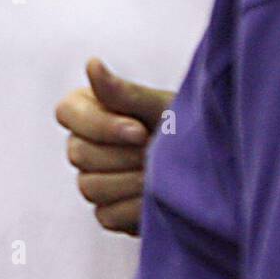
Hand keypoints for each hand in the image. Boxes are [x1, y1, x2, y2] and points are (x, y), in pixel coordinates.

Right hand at [55, 58, 173, 235]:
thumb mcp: (158, 107)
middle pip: (79, 154)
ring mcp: (92, 179)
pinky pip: (107, 215)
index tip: (139, 131)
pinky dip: (136, 207)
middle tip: (156, 152)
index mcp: (88, 108)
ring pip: (90, 186)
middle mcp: (83, 143)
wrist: (212, 167)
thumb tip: (92, 63)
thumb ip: (124, 92)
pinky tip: (156, 197)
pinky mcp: (107, 211)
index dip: (102, 127)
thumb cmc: (185, 126)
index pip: (67, 114)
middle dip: (124, 155)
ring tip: (159, 172)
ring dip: (132, 180)